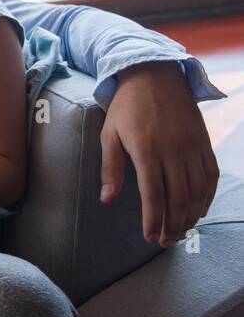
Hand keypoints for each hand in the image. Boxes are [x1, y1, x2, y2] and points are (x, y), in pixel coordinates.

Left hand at [100, 62, 218, 247]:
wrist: (154, 75)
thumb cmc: (126, 107)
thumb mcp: (109, 134)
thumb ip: (110, 168)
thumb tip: (107, 199)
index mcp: (145, 149)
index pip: (153, 194)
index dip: (153, 219)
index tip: (149, 236)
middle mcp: (172, 149)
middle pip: (178, 197)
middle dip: (173, 224)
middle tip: (166, 241)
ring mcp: (191, 145)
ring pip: (197, 189)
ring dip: (190, 215)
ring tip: (180, 231)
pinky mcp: (204, 141)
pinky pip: (210, 174)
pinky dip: (207, 196)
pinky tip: (199, 210)